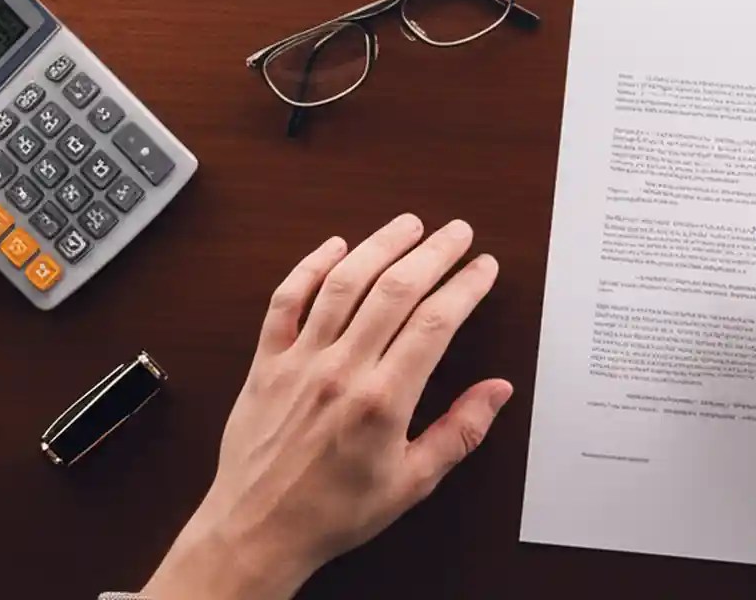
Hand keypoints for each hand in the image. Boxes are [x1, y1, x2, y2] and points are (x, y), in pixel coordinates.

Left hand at [142, 215, 512, 599]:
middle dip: (433, 253)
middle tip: (457, 232)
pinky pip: (286, 300)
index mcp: (383, 400)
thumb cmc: (334, 512)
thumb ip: (459, 431)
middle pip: (394, 290)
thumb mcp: (413, 482)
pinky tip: (333, 247)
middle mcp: (341, 370)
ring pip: (343, 283)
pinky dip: (309, 267)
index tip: (483, 268)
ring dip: (379, 245)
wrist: (257, 531)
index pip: (434, 323)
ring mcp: (300, 361)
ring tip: (408, 224)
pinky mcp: (266, 362)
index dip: (464, 287)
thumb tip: (498, 391)